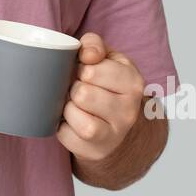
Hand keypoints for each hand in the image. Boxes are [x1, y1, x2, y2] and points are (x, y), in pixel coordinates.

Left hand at [56, 32, 147, 165]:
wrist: (117, 125)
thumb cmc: (106, 84)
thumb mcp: (106, 58)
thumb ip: (94, 45)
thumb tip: (87, 54)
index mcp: (133, 82)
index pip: (91, 70)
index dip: (80, 68)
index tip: (85, 72)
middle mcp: (129, 110)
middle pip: (82, 93)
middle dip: (73, 89)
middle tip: (79, 90)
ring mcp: (115, 134)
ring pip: (75, 114)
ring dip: (67, 108)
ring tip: (75, 106)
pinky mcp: (97, 150)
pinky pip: (66, 134)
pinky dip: (62, 127)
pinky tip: (72, 123)